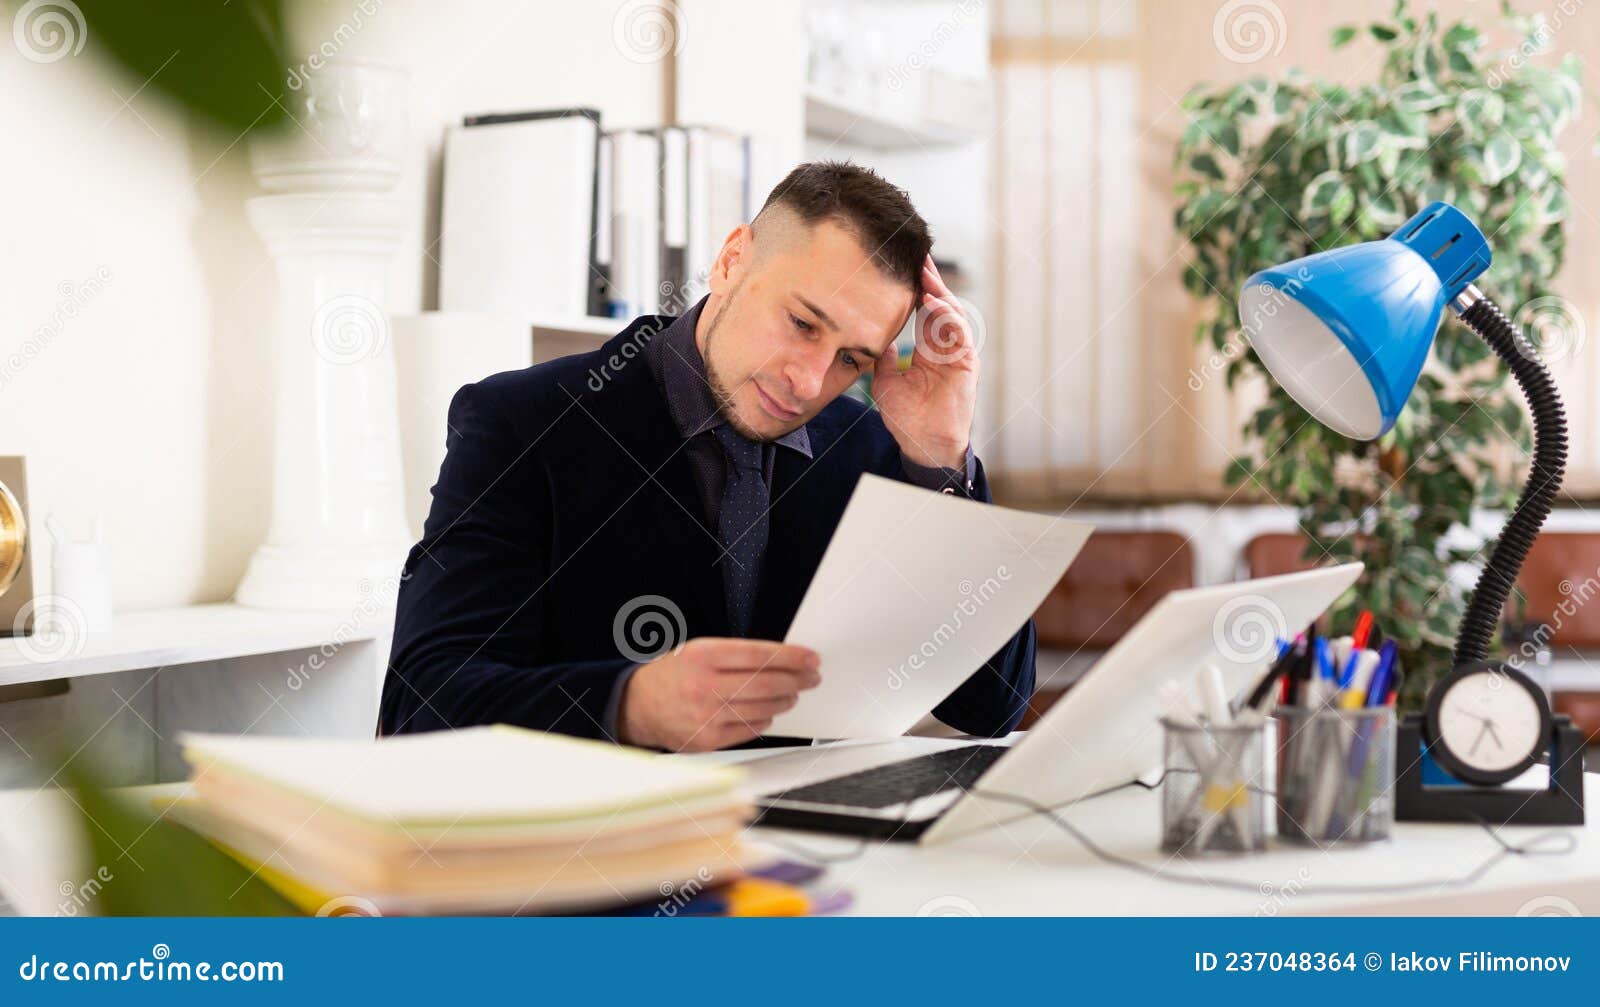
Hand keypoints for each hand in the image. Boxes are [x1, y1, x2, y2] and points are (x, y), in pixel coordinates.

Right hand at [617, 638, 821, 751]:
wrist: (637, 706)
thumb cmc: (673, 675)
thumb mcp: (698, 651)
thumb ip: (736, 655)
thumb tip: (782, 661)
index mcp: (702, 656)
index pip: (760, 654)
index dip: (792, 657)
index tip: (810, 658)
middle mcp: (703, 686)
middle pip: (766, 683)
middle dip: (797, 679)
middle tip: (811, 677)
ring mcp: (706, 716)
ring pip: (763, 708)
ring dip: (786, 700)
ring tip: (793, 693)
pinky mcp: (708, 740)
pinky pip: (751, 729)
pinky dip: (766, 719)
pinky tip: (769, 711)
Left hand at [872, 256, 977, 469]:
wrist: (924, 445)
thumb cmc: (907, 419)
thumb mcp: (885, 381)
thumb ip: (882, 357)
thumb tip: (871, 337)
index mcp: (930, 349)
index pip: (923, 311)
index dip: (915, 289)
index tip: (902, 267)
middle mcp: (946, 347)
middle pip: (939, 304)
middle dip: (928, 279)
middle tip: (916, 254)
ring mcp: (958, 353)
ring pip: (950, 312)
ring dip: (937, 290)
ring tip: (923, 270)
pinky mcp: (966, 362)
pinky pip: (958, 331)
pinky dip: (946, 313)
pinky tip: (932, 299)